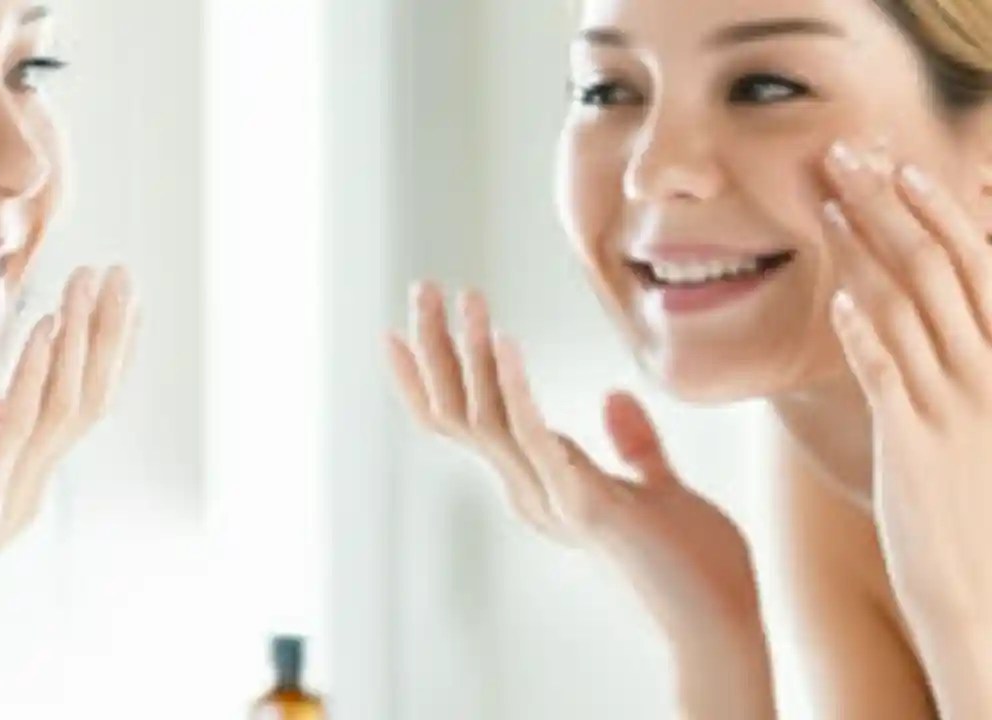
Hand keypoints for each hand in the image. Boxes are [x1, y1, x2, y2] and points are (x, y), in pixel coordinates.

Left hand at [0, 266, 139, 719]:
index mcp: (26, 475)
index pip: (80, 405)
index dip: (105, 353)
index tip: (119, 300)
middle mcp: (33, 482)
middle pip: (89, 399)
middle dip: (109, 334)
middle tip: (122, 274)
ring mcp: (12, 491)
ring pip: (65, 406)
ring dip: (80, 339)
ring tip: (89, 283)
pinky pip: (16, 429)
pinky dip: (33, 374)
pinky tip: (43, 327)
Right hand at [386, 284, 762, 639]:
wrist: (722, 623)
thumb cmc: (694, 562)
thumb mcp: (658, 487)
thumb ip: (634, 445)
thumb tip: (611, 396)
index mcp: (538, 485)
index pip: (464, 424)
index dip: (429, 378)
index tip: (403, 330)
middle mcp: (527, 491)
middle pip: (458, 413)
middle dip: (436, 349)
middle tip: (423, 287)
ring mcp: (547, 499)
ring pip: (483, 418)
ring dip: (468, 354)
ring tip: (464, 297)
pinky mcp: (581, 503)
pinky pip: (533, 436)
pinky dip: (514, 386)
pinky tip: (504, 338)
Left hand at [821, 139, 991, 715]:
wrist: (988, 596)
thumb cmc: (979, 509)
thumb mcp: (979, 425)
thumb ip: (956, 366)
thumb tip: (926, 316)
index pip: (983, 267)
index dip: (947, 210)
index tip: (912, 162)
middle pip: (944, 266)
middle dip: (897, 202)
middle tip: (853, 152)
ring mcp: (958, 407)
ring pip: (912, 304)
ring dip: (869, 243)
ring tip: (831, 196)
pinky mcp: (917, 444)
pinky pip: (891, 375)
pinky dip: (865, 330)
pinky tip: (839, 294)